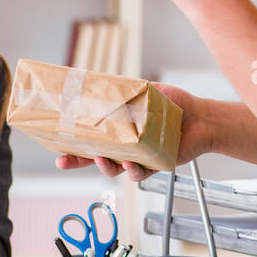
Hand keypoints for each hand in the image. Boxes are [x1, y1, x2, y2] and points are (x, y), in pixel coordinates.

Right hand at [53, 82, 214, 182]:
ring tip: (102, 159)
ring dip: (105, 166)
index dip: (72, 146)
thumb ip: (123, 90)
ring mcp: (139, 157)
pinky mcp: (155, 165)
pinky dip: (133, 170)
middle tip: (64, 160)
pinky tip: (130, 164)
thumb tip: (100, 83)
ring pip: (115, 169)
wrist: (201, 115)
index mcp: (119, 130)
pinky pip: (140, 173)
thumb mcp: (145, 90)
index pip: (90, 139)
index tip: (56, 150)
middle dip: (77, 161)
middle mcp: (126, 146)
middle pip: (95, 158)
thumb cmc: (173, 104)